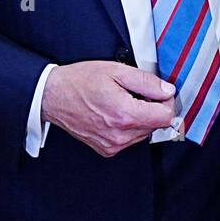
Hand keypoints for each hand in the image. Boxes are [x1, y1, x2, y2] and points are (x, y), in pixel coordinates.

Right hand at [41, 61, 176, 156]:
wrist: (53, 96)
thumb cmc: (80, 81)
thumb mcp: (116, 71)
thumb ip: (146, 82)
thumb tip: (167, 90)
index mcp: (124, 115)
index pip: (165, 117)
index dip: (166, 102)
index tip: (160, 92)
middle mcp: (120, 135)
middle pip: (156, 125)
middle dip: (152, 108)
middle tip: (136, 93)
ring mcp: (113, 145)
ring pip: (144, 133)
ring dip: (140, 118)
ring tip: (122, 102)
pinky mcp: (107, 149)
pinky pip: (130, 139)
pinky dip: (128, 127)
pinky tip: (115, 113)